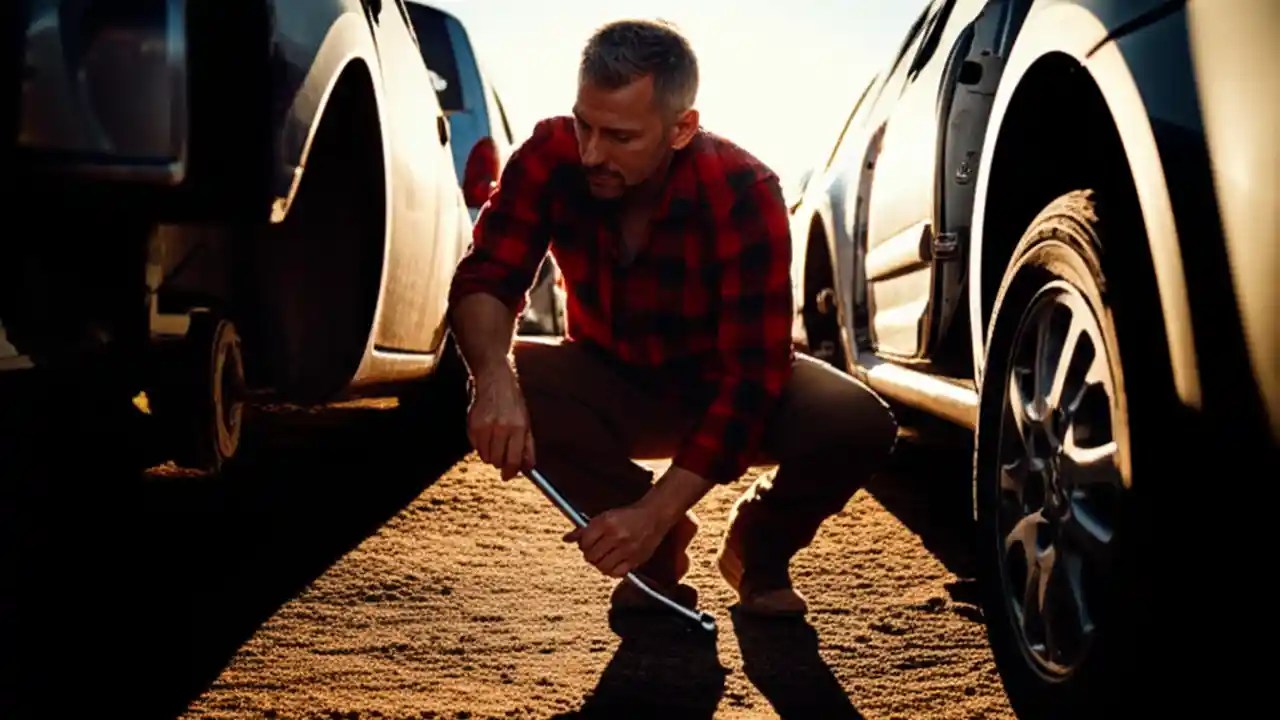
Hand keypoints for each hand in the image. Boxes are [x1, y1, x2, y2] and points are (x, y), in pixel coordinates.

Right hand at [467, 362, 534, 479]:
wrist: (494, 378)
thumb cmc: (513, 401)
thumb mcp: (526, 421)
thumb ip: (528, 446)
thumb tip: (528, 468)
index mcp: (518, 427)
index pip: (514, 460)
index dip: (511, 471)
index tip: (509, 474)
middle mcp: (502, 427)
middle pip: (498, 461)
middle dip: (500, 462)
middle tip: (502, 453)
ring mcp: (485, 426)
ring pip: (485, 457)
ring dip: (490, 453)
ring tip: (494, 438)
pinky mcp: (472, 425)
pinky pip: (476, 447)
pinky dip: (480, 444)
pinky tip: (485, 431)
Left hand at [564, 501, 674, 577]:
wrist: (654, 515)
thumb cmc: (629, 515)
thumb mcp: (605, 516)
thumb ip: (585, 529)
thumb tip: (566, 538)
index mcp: (607, 522)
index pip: (584, 542)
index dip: (583, 544)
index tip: (587, 543)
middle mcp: (617, 536)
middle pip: (591, 556)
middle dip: (590, 555)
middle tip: (595, 550)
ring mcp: (627, 549)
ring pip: (602, 567)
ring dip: (599, 564)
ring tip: (603, 557)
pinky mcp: (636, 559)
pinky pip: (616, 573)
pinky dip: (611, 571)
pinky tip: (612, 564)